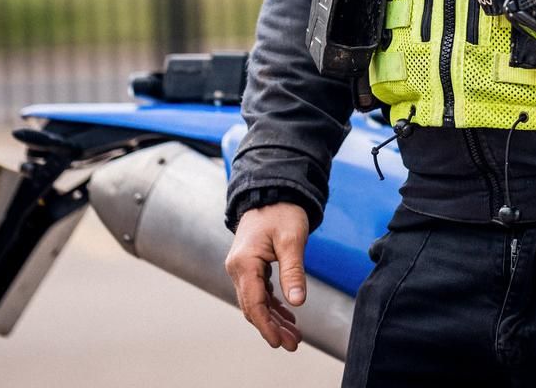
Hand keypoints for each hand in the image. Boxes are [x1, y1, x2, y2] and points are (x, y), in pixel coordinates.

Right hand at [225, 202, 307, 351]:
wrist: (273, 191)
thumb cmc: (282, 212)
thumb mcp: (292, 240)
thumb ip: (293, 272)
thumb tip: (297, 302)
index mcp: (244, 264)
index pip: (253, 303)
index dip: (266, 325)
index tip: (279, 342)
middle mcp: (238, 269)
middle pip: (253, 307)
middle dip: (272, 328)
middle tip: (292, 344)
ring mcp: (242, 268)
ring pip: (256, 302)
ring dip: (273, 320)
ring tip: (294, 336)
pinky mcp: (250, 266)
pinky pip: (260, 292)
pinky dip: (273, 306)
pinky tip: (287, 317)